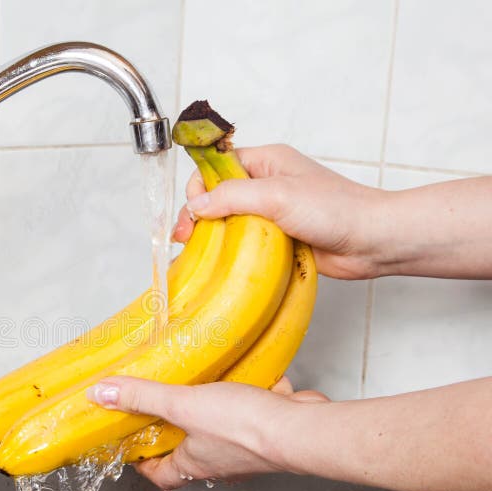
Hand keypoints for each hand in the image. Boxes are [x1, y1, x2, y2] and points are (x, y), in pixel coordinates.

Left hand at [87, 375, 327, 490]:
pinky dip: (249, 392)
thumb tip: (102, 395)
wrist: (301, 428)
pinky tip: (247, 373)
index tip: (131, 445)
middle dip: (176, 428)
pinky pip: (253, 410)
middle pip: (189, 450)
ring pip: (221, 428)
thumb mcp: (182, 405)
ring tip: (201, 382)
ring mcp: (245, 446)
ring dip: (211, 407)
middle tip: (163, 403)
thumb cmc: (245, 429)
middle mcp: (219, 461)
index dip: (143, 462)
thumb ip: (143, 397)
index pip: (159, 475)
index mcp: (193, 464)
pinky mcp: (268, 427)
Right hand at [174, 144, 387, 279]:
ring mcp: (271, 212)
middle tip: (185, 238)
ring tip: (196, 252)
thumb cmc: (334, 209)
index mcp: (266, 162)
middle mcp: (266, 184)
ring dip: (213, 235)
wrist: (371, 241)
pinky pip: (244, 242)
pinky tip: (219, 262)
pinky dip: (231, 251)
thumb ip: (232, 196)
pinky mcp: (277, 238)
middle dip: (199, 215)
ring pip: (229, 222)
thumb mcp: (277, 195)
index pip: (216, 168)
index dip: (199, 188)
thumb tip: (195, 205)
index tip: (194, 213)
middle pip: (217, 196)